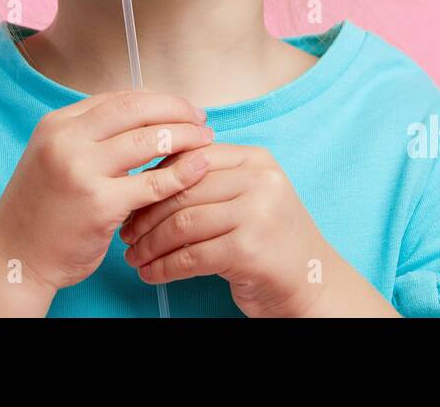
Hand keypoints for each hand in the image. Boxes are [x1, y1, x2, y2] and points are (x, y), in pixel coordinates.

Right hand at [0, 90, 213, 296]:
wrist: (15, 257)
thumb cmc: (41, 211)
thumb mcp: (54, 158)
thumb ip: (90, 137)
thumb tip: (141, 117)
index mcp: (57, 124)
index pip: (117, 98)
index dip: (155, 98)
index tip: (179, 106)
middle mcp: (66, 140)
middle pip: (136, 109)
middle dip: (176, 109)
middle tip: (200, 117)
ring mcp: (82, 171)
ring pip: (148, 140)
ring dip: (184, 136)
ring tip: (205, 139)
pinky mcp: (100, 204)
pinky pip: (152, 183)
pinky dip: (181, 173)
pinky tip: (199, 168)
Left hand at [118, 142, 332, 317]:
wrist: (313, 283)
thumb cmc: (271, 241)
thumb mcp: (249, 198)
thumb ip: (212, 181)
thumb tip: (149, 177)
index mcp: (256, 159)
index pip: (192, 157)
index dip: (156, 178)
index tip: (133, 197)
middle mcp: (260, 180)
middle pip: (184, 191)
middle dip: (146, 214)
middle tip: (126, 232)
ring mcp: (257, 213)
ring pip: (182, 224)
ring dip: (150, 244)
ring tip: (134, 257)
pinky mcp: (249, 249)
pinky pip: (191, 256)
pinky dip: (164, 267)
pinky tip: (151, 274)